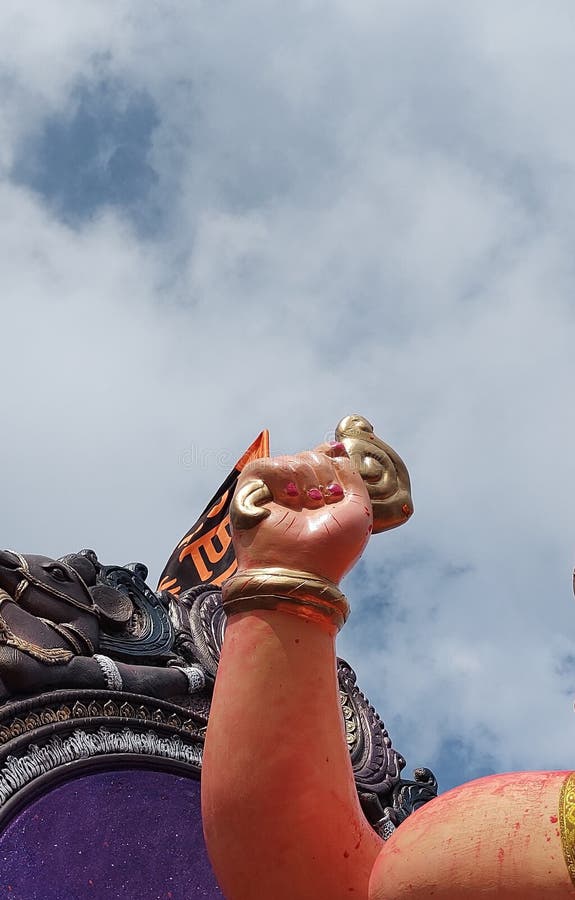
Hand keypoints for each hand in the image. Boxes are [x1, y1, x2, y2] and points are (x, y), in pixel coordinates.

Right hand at [230, 443, 372, 584]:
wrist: (300, 570)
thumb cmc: (331, 548)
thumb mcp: (358, 509)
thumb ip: (352, 474)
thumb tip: (337, 449)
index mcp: (319, 497)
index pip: (322, 457)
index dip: (330, 454)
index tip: (337, 455)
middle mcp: (296, 494)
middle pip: (312, 456)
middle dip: (325, 473)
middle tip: (326, 501)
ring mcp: (273, 494)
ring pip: (294, 459)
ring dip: (308, 477)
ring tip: (308, 504)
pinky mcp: (249, 493)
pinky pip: (267, 464)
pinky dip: (284, 476)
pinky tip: (291, 497)